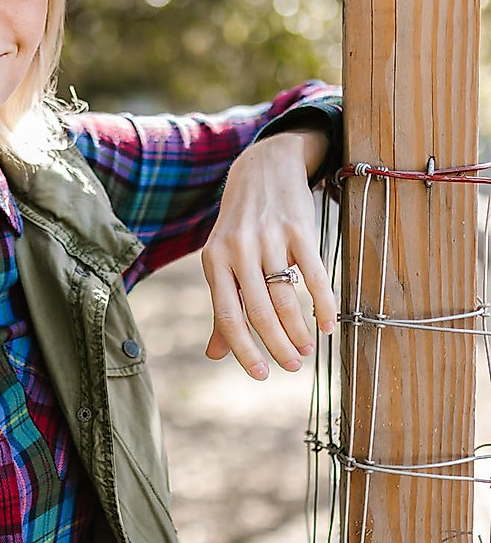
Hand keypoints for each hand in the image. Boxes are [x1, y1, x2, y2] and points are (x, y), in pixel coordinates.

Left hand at [200, 129, 336, 378]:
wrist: (263, 168)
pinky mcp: (300, 228)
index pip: (226, 315)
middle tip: (293, 367)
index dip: (243, 348)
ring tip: (307, 350)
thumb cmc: (240, 226)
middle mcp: (238, 249)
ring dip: (299, 330)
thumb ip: (223, 305)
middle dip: (277, 345)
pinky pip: (315, 275)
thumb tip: (215, 354)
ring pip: (286, 297)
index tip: (260, 375)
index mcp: (213, 261)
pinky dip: (323, 305)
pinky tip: (328, 325)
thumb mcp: (222, 260)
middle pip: (259, 311)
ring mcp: (269, 238)